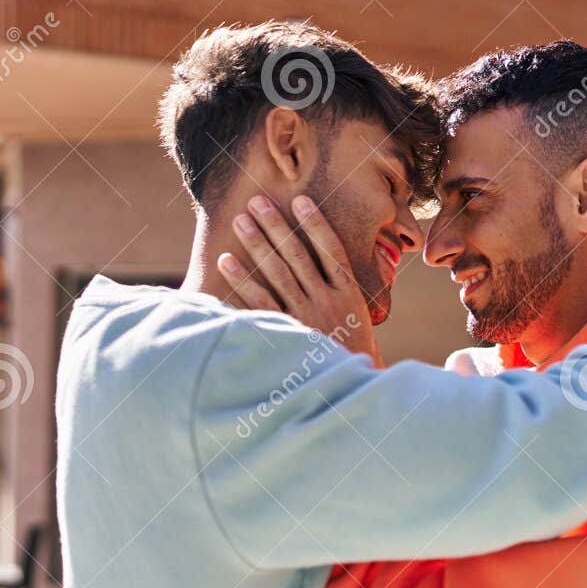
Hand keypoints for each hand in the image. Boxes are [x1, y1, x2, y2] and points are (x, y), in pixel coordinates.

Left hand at [217, 194, 377, 358]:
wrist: (351, 388)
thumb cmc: (355, 352)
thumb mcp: (360, 319)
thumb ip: (345, 292)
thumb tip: (335, 263)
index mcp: (349, 294)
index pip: (332, 250)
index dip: (316, 223)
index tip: (300, 199)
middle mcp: (328, 301)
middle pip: (298, 255)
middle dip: (277, 225)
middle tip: (257, 201)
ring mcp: (306, 316)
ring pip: (278, 272)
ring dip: (257, 243)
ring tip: (240, 220)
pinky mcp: (286, 332)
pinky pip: (260, 302)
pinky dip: (242, 280)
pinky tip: (226, 260)